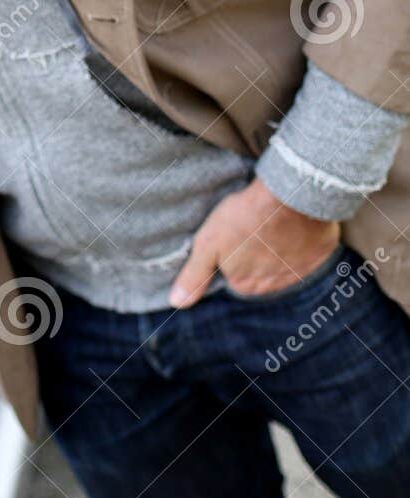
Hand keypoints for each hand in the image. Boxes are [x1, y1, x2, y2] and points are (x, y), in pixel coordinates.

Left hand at [169, 178, 339, 306]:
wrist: (290, 195)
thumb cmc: (244, 217)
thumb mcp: (208, 243)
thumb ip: (194, 275)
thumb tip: (177, 302)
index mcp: (245, 285)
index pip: (233, 277)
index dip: (230, 255)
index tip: (231, 236)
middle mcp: (273, 286)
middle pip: (257, 274)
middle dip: (253, 256)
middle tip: (251, 228)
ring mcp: (299, 272)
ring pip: (282, 265)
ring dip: (278, 250)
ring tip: (270, 225)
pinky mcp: (319, 256)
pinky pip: (308, 254)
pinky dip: (301, 242)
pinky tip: (293, 226)